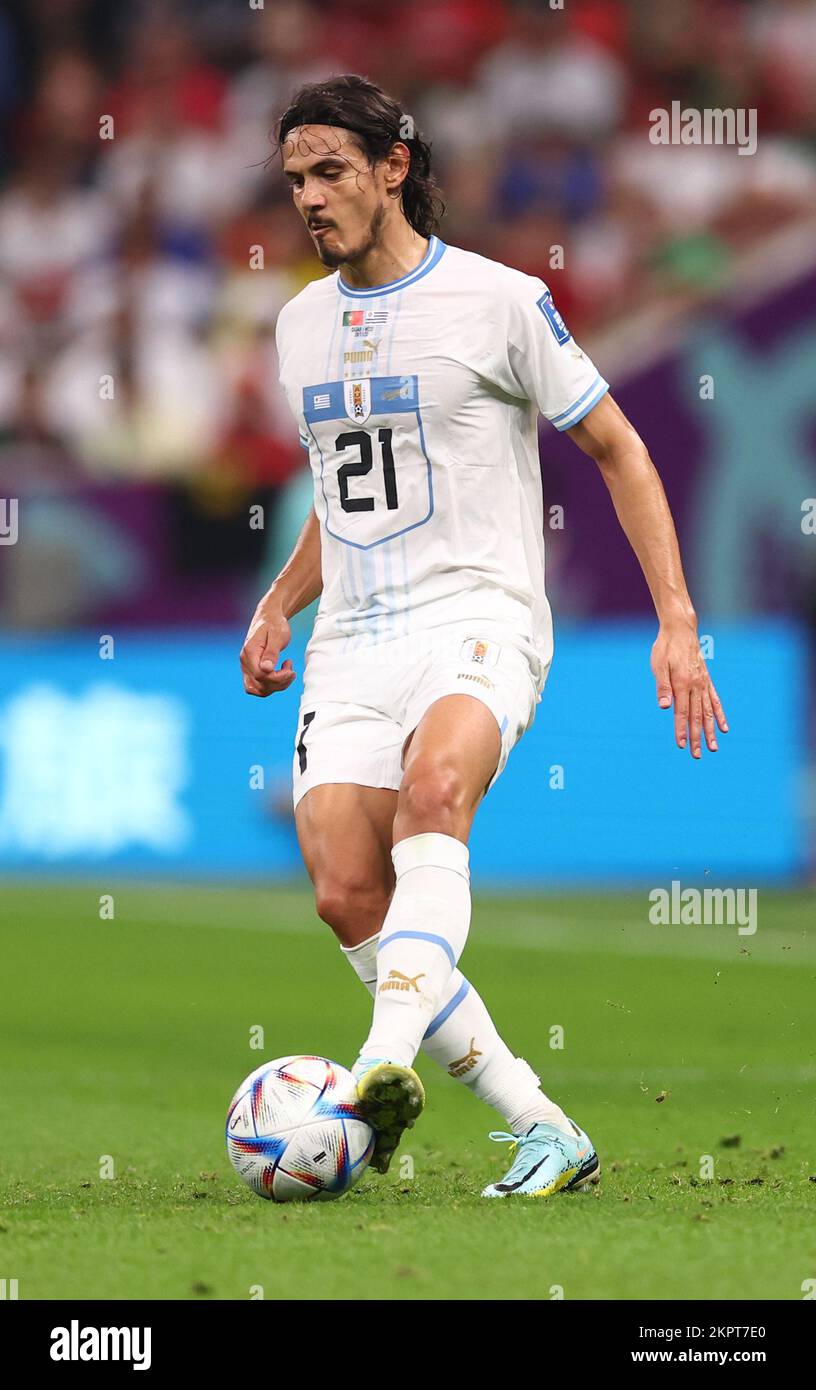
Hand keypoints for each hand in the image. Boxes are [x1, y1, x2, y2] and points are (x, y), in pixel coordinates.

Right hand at [240, 601, 296, 696]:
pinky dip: (273, 685)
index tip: (290, 666)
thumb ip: (271, 653)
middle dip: (279, 683)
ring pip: (258, 690)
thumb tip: (267, 669)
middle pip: (259, 686)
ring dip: (276, 686)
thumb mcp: (277, 636)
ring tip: (289, 672)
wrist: (269, 617)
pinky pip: (260, 686)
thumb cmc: (274, 624)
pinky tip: (283, 673)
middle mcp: (245, 662)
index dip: (277, 677)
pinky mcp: (252, 671)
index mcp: (249, 653)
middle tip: (291, 670)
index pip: (260, 675)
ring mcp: (247, 668)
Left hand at [651, 620, 728, 757]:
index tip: (682, 745)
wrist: (681, 630)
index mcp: (682, 683)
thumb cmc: (665, 647)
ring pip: (708, 712)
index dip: (681, 730)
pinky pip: (715, 701)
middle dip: (697, 737)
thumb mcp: (658, 665)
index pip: (681, 713)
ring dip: (710, 731)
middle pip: (697, 716)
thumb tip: (664, 707)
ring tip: (713, 748)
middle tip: (697, 755)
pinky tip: (723, 728)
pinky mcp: (707, 681)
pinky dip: (719, 715)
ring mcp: (704, 684)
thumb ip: (662, 687)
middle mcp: (696, 686)